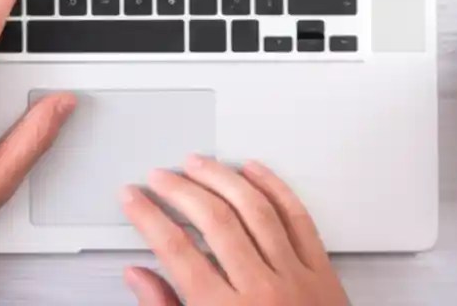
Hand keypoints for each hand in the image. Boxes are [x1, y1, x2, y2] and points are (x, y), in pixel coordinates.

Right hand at [121, 156, 348, 305]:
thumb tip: (139, 277)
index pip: (176, 250)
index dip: (148, 217)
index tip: (133, 199)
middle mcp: (261, 292)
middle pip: (214, 220)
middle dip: (179, 190)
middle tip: (159, 177)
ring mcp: (295, 278)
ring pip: (255, 209)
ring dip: (222, 178)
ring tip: (198, 163)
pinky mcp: (323, 273)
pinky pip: (298, 218)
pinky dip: (275, 188)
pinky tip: (254, 171)